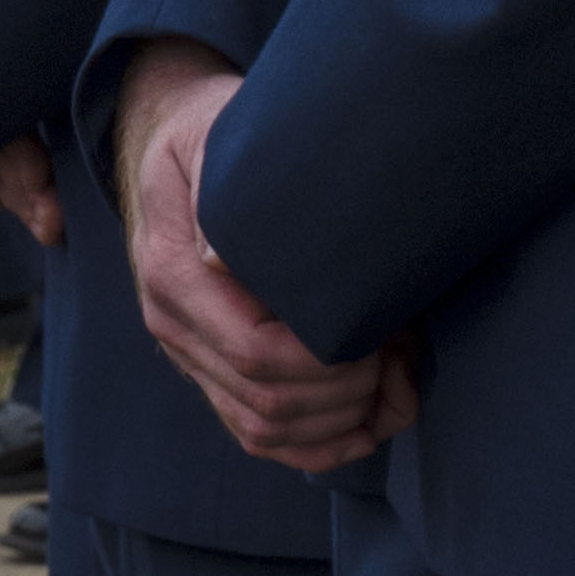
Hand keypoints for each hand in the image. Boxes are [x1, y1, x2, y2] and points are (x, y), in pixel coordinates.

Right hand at [111, 43, 414, 469]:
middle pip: (266, 401)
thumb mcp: (210, 135)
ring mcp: (190, 354)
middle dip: (348, 391)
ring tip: (399, 374)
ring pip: (265, 430)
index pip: (253, 350)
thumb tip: (224, 255)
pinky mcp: (212, 368)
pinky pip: (259, 434)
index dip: (327, 360)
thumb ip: (221, 185)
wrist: (170, 143)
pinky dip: (320, 444)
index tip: (384, 331)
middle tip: (404, 347)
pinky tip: (371, 421)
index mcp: (170, 272)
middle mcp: (173, 324)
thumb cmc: (210, 131)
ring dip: (343, 421)